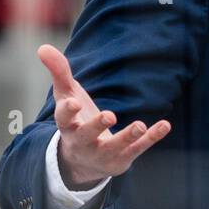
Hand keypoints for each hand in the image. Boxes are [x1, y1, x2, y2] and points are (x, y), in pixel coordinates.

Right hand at [38, 44, 171, 189]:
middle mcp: (83, 142)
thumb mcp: (66, 96)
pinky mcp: (123, 158)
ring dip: (128, 136)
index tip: (74, 103)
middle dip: (97, 126)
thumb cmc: (75, 120)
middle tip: (109, 115)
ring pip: (115, 146)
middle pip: (87, 135)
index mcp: (68, 126)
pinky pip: (138, 148)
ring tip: (140, 125)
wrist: (83, 161)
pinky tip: (165, 125)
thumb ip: (58, 72)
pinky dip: (152, 137)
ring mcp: (103, 153)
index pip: (63, 119)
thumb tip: (42, 47)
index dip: (68, 111)